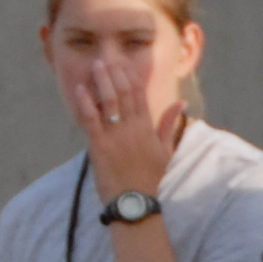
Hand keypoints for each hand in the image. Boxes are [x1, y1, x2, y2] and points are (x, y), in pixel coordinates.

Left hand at [63, 56, 185, 197]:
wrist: (136, 203)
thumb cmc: (150, 179)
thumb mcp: (165, 150)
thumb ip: (169, 124)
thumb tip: (181, 103)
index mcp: (147, 129)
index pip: (140, 96)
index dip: (132, 77)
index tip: (124, 63)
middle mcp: (133, 129)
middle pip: (124, 94)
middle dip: (116, 74)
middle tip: (107, 58)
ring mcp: (116, 137)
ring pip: (109, 102)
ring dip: (102, 81)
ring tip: (96, 65)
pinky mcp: (100, 147)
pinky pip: (91, 119)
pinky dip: (86, 102)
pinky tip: (80, 88)